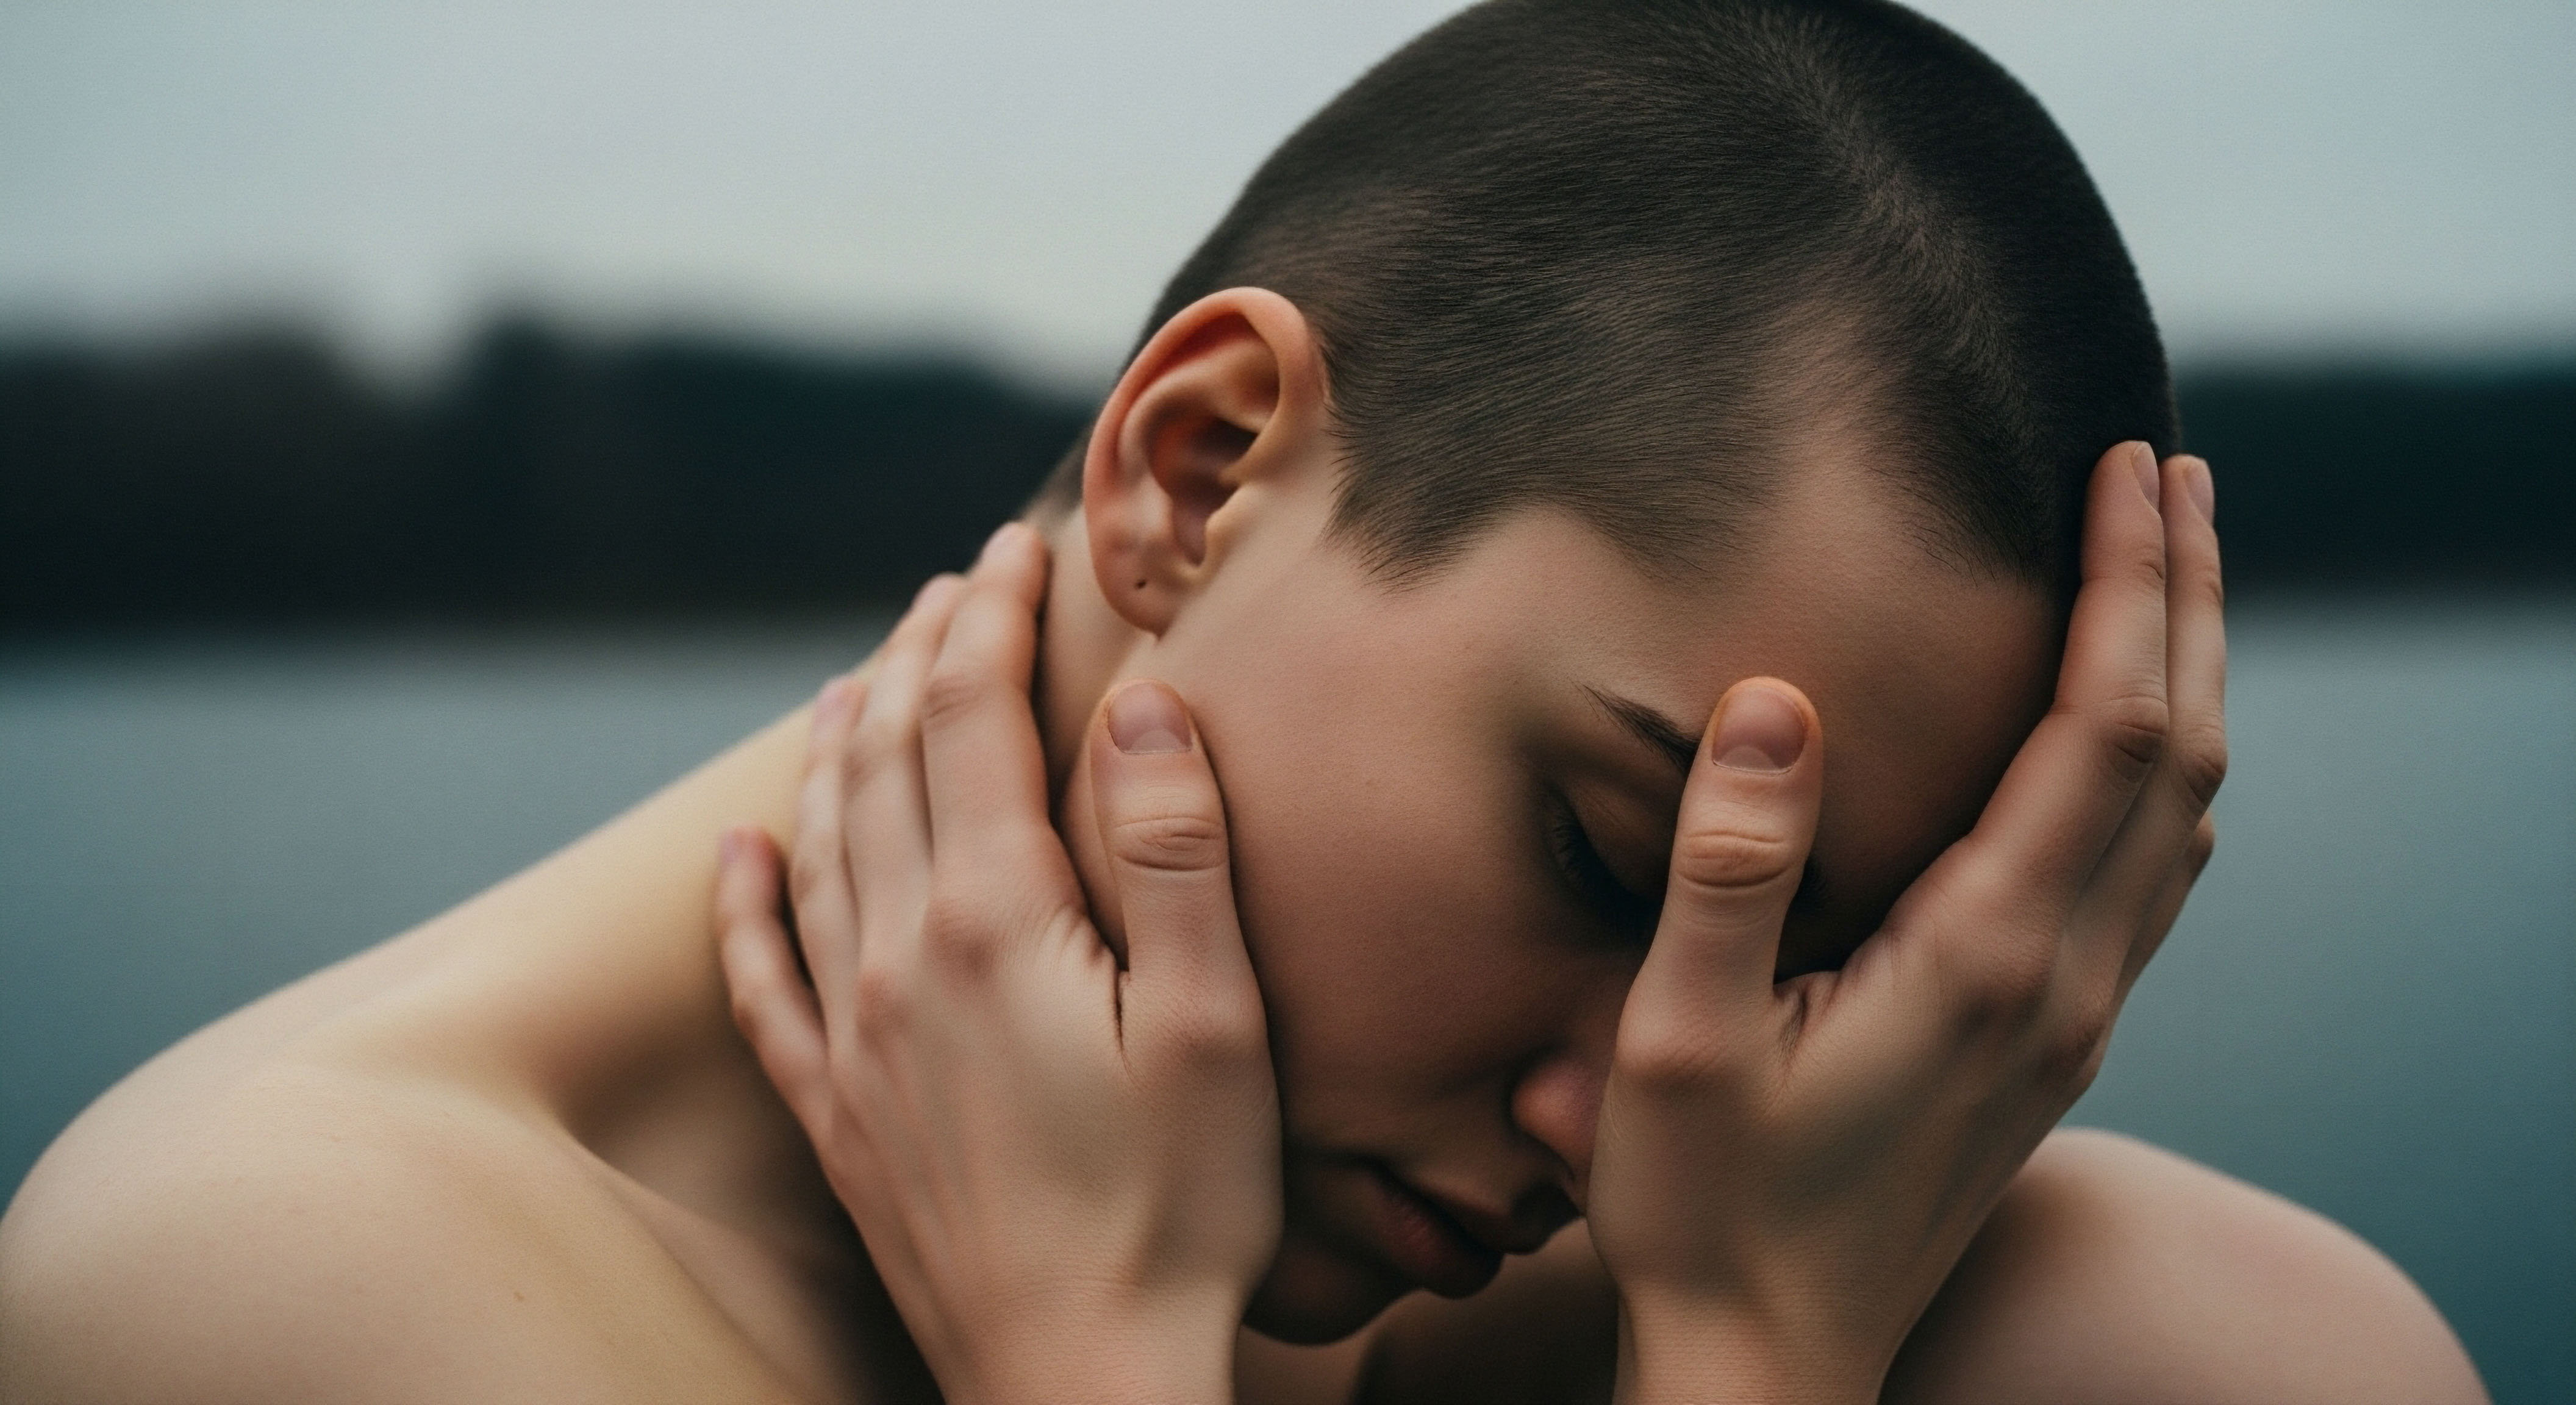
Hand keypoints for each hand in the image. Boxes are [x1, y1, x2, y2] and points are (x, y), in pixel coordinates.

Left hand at [713, 524, 1280, 1404]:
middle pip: (890, 759)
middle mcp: (900, 960)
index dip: (989, 616)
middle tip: (952, 582)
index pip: (972, 719)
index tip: (1014, 544)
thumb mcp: (1217, 1025)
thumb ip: (1177, 853)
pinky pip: (760, 975)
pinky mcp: (835, 1109)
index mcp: (997, 922)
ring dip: (839, 745)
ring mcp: (852, 1037)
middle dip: (920, 651)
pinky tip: (738, 849)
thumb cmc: (1179, 1212)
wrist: (1080, 1382)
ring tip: (857, 678)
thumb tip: (1139, 700)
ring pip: (819, 843)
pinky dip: (744, 896)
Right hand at [1588, 444, 2224, 1403]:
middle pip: (2185, 754)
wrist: (1774, 1359)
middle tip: (2174, 474)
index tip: (2126, 468)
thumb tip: (1775, 699)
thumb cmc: (1706, 1208)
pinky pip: (2154, 872)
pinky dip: (2167, 765)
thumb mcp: (1675, 1043)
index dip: (2131, 589)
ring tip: (2172, 569)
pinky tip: (2135, 737)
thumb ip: (1727, 870)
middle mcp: (2062, 979)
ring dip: (2193, 675)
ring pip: (2188, 815)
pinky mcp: (2051, 1040)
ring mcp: (2073, 1017)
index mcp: (1982, 956)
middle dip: (2189, 599)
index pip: (2108, 730)